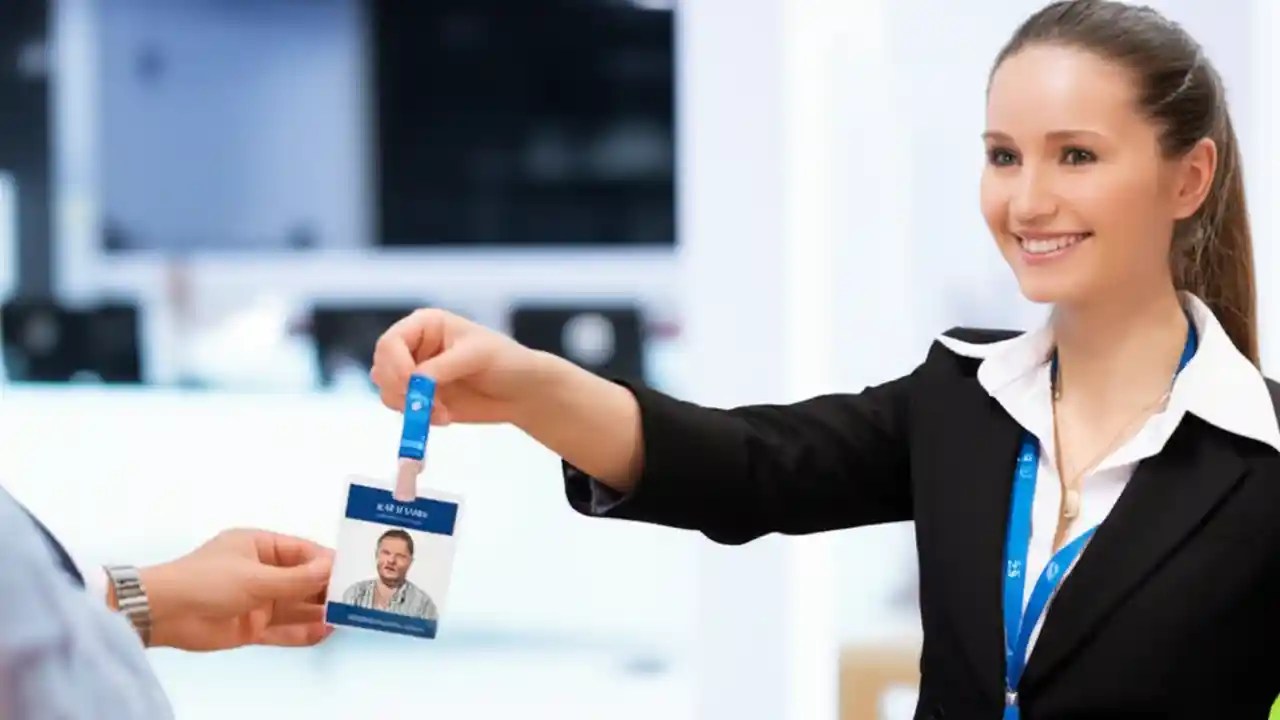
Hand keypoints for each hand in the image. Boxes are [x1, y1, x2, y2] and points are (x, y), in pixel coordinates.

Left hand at [128, 529, 334, 651]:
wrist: (162, 614)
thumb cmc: (205, 581)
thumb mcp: (255, 576)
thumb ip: (296, 577)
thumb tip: (331, 567)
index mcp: (260, 546)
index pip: (303, 551)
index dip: (328, 561)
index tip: (354, 569)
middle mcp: (261, 571)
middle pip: (302, 579)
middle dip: (327, 588)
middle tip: (358, 595)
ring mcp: (257, 600)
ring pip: (296, 606)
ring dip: (319, 611)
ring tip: (349, 615)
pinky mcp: (251, 626)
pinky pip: (283, 629)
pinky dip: (304, 631)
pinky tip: (326, 631)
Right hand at [370, 308, 545, 424]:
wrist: (524, 392)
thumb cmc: (507, 361)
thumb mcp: (477, 356)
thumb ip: (443, 367)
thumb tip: (415, 381)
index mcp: (426, 325)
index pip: (391, 342)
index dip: (395, 364)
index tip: (412, 384)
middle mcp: (415, 348)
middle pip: (382, 367)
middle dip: (399, 389)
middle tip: (423, 403)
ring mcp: (417, 375)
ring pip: (388, 391)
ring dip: (409, 406)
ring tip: (441, 411)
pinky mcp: (422, 399)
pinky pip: (404, 411)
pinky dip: (418, 418)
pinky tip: (445, 416)